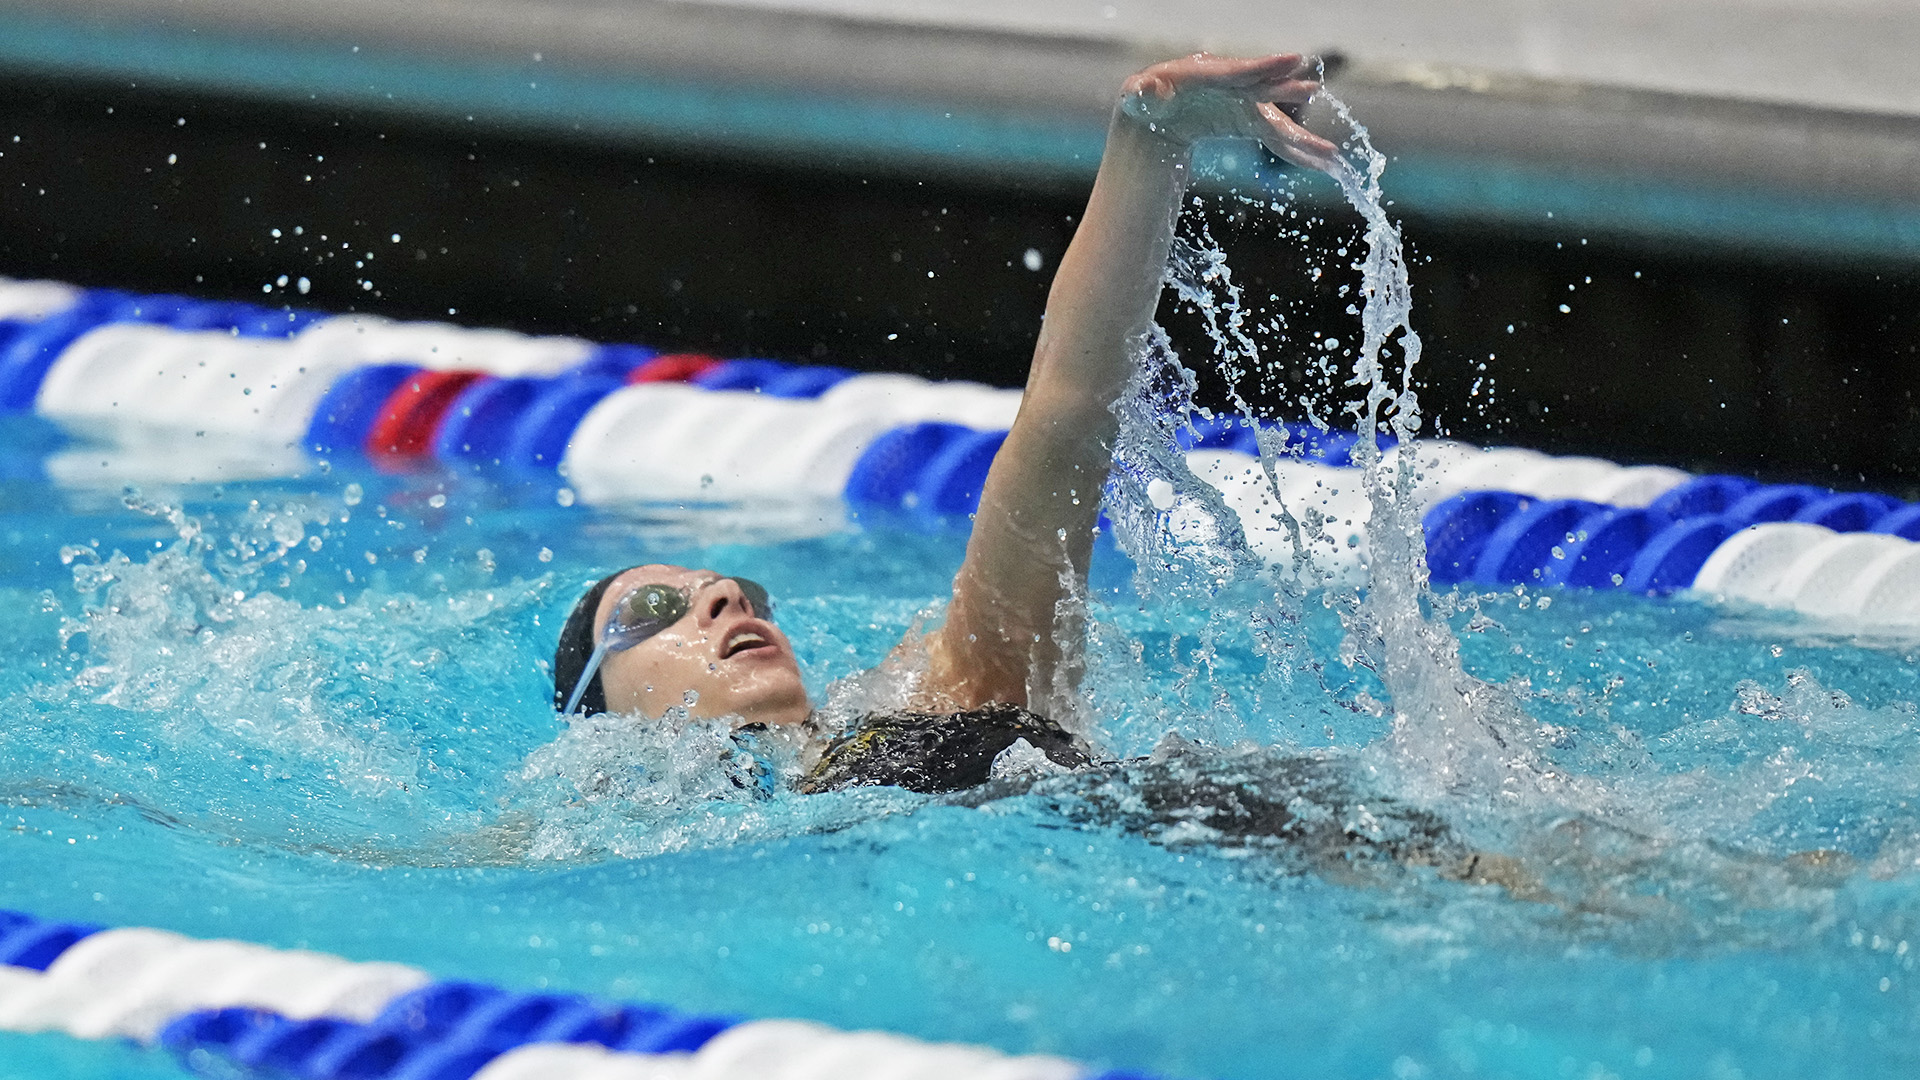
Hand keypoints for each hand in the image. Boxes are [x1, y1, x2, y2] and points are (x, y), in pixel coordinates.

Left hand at [1119, 53, 1338, 172]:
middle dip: (1288, 92)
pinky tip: (1323, 164)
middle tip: (1314, 88)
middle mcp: (1235, 88)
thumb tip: (1140, 90)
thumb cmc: (1147, 97)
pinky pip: (1276, 139)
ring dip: (1303, 138)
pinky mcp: (1249, 124)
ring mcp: (1246, 106)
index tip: (1293, 59)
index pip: (1239, 70)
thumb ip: (1141, 93)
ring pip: (1278, 122)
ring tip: (1331, 154)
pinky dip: (1297, 152)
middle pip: (1266, 91)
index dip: (1265, 65)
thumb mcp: (1137, 95)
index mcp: (1209, 75)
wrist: (1160, 110)